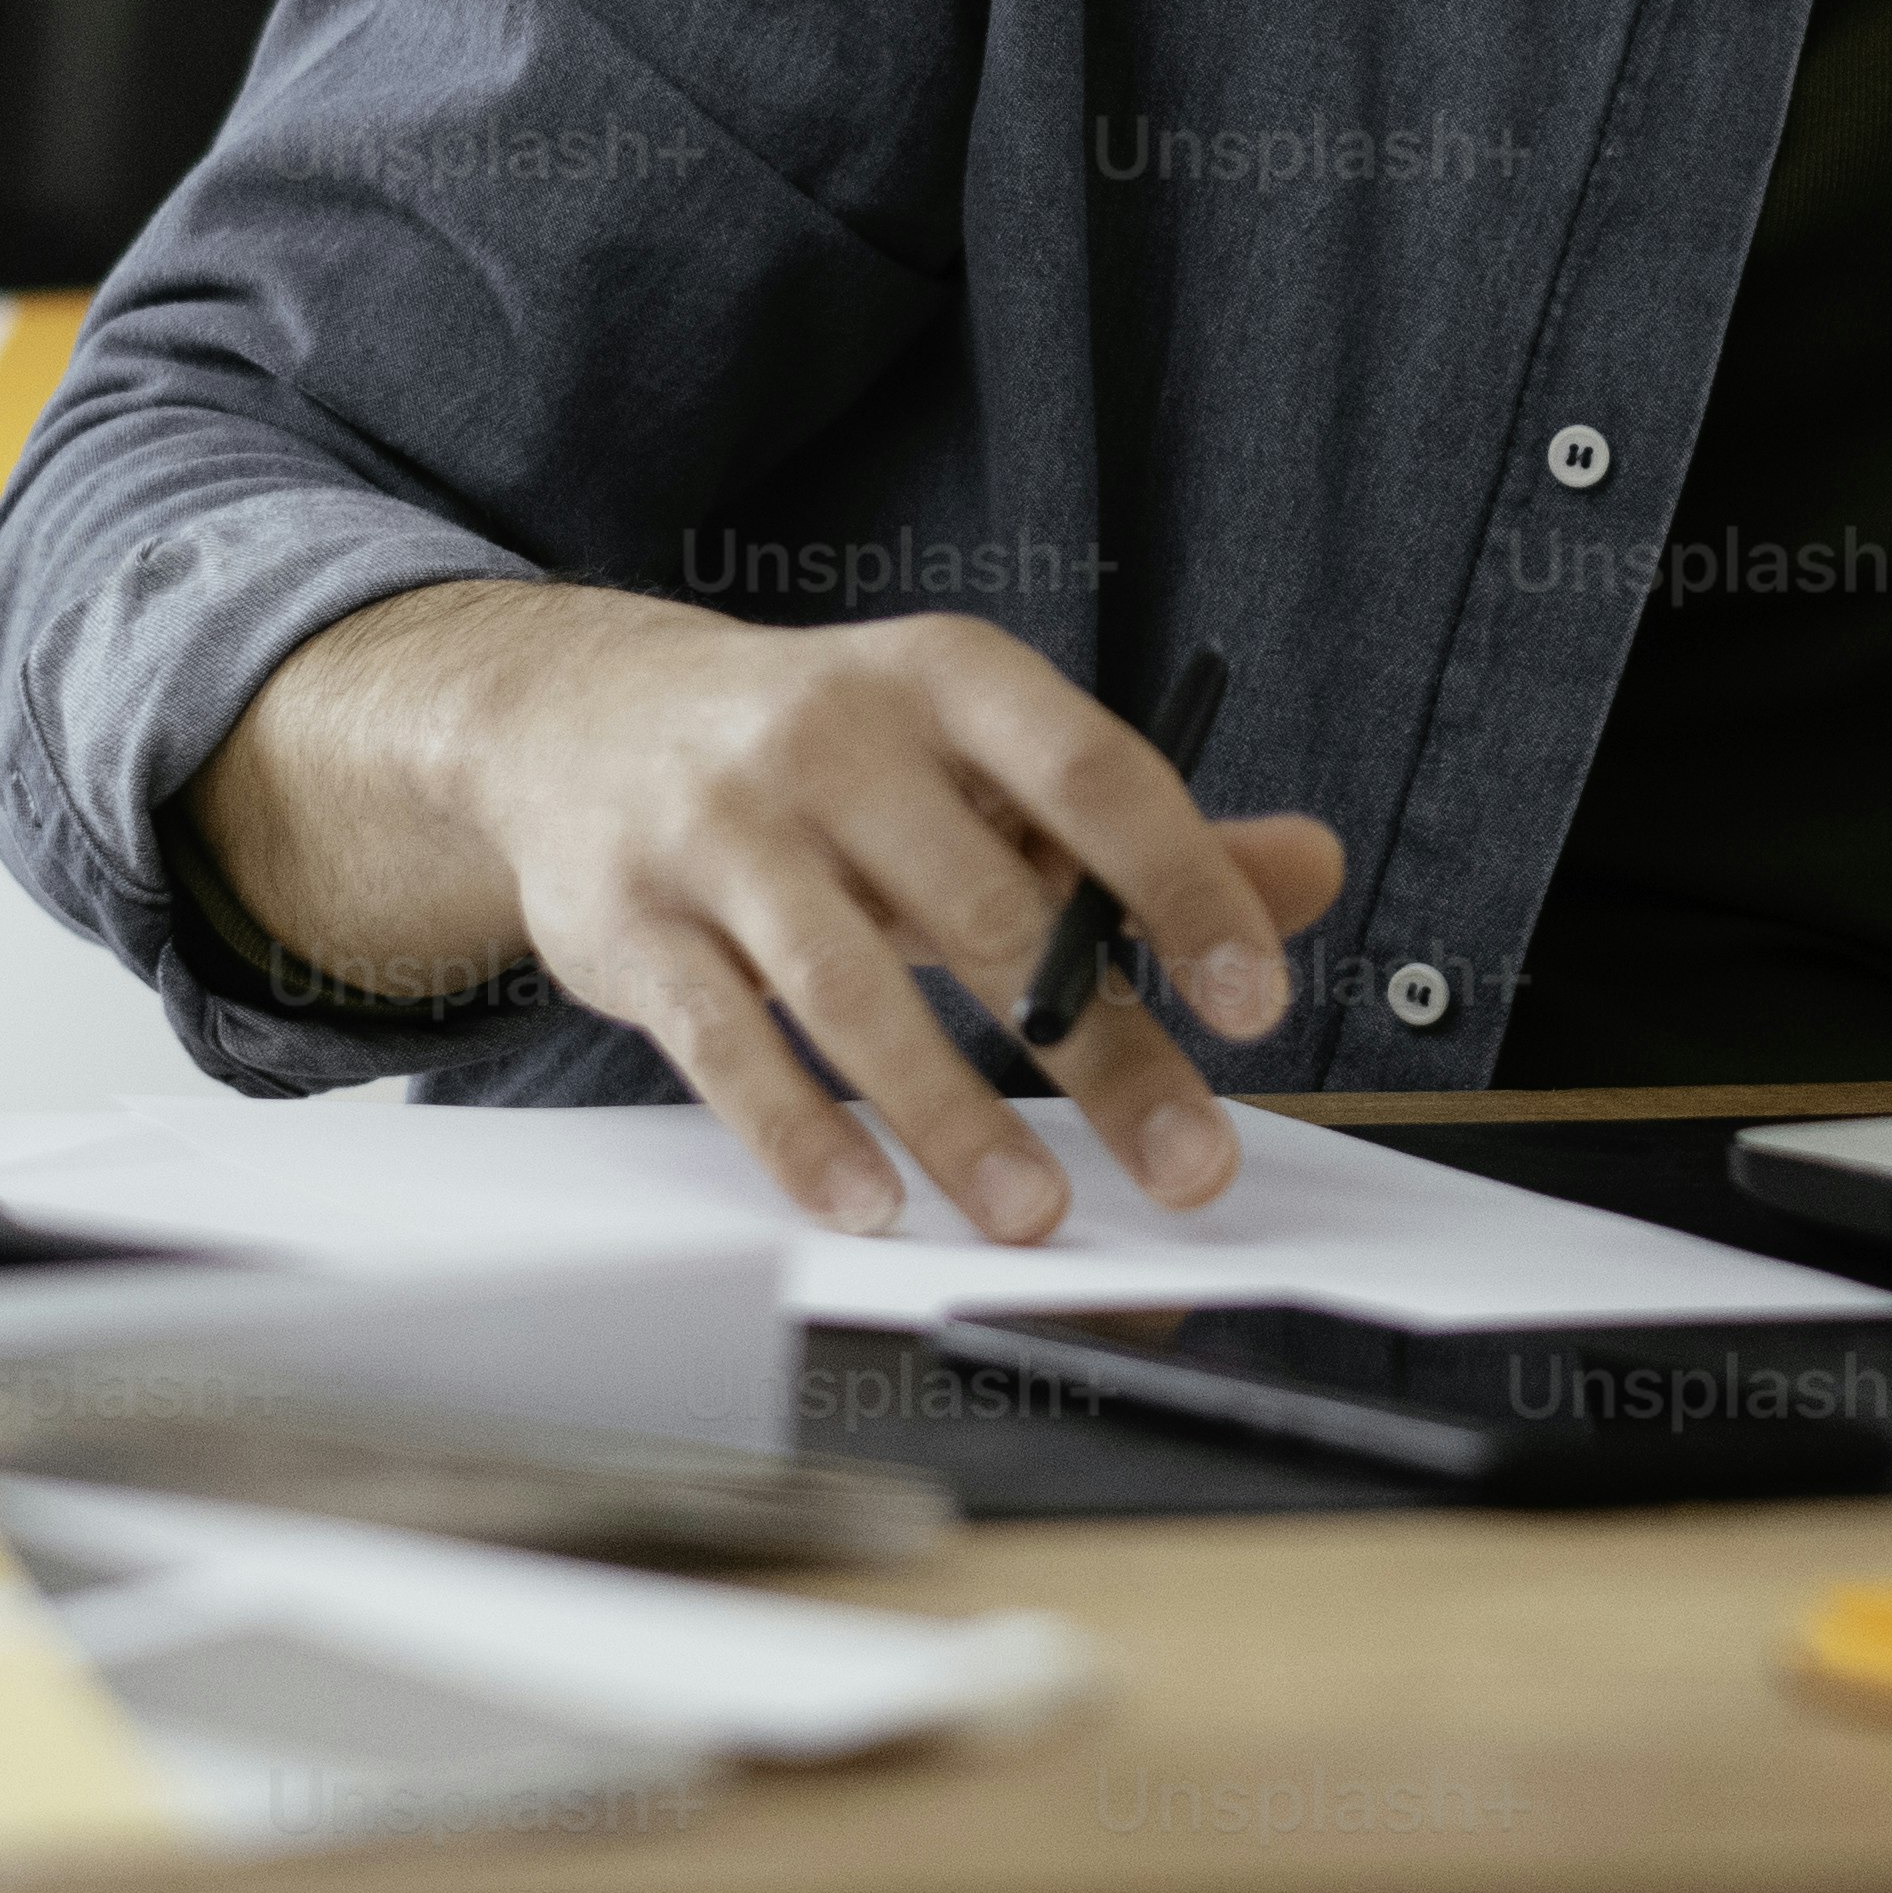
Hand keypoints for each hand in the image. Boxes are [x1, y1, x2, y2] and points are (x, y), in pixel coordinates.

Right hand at [210, 591, 1351, 1243]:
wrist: (578, 722)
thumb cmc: (826, 762)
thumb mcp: (977, 761)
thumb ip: (1134, 827)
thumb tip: (1313, 868)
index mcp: (944, 679)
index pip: (1090, 774)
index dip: (1186, 885)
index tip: (1258, 1001)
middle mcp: (830, 735)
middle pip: (986, 905)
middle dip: (1101, 1050)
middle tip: (1191, 1164)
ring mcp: (719, 827)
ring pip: (850, 988)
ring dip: (954, 1116)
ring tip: (1036, 1213)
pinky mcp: (632, 923)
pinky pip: (726, 1044)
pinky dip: (802, 1133)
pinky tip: (869, 1204)